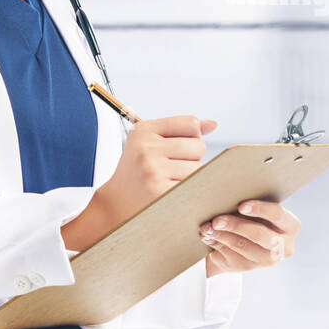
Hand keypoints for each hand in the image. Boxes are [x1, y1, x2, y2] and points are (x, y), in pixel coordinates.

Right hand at [96, 115, 216, 225]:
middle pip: (198, 146)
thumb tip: (213, 124)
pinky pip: (193, 186)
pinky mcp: (160, 192)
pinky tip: (174, 192)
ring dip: (191, 176)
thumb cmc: (137, 171)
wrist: (115, 204)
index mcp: (144, 130)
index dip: (192, 136)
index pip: (191, 123)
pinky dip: (190, 190)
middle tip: (172, 168)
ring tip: (171, 181)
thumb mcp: (150, 142)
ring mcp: (153, 170)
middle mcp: (146, 148)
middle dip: (192, 158)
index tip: (180, 148)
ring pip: (199, 168)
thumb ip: (181, 130)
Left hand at [200, 199, 300, 275]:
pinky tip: (208, 237)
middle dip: (235, 226)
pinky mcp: (248, 267)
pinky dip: (216, 243)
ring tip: (207, 227)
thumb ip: (248, 206)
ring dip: (221, 235)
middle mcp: (284, 246)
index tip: (241, 206)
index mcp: (291, 225)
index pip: (277, 214)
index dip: (260, 209)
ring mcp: (267, 260)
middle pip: (259, 234)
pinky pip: (230, 254)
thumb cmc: (251, 216)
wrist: (242, 239)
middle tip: (216, 220)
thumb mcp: (256, 210)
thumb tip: (226, 199)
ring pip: (241, 245)